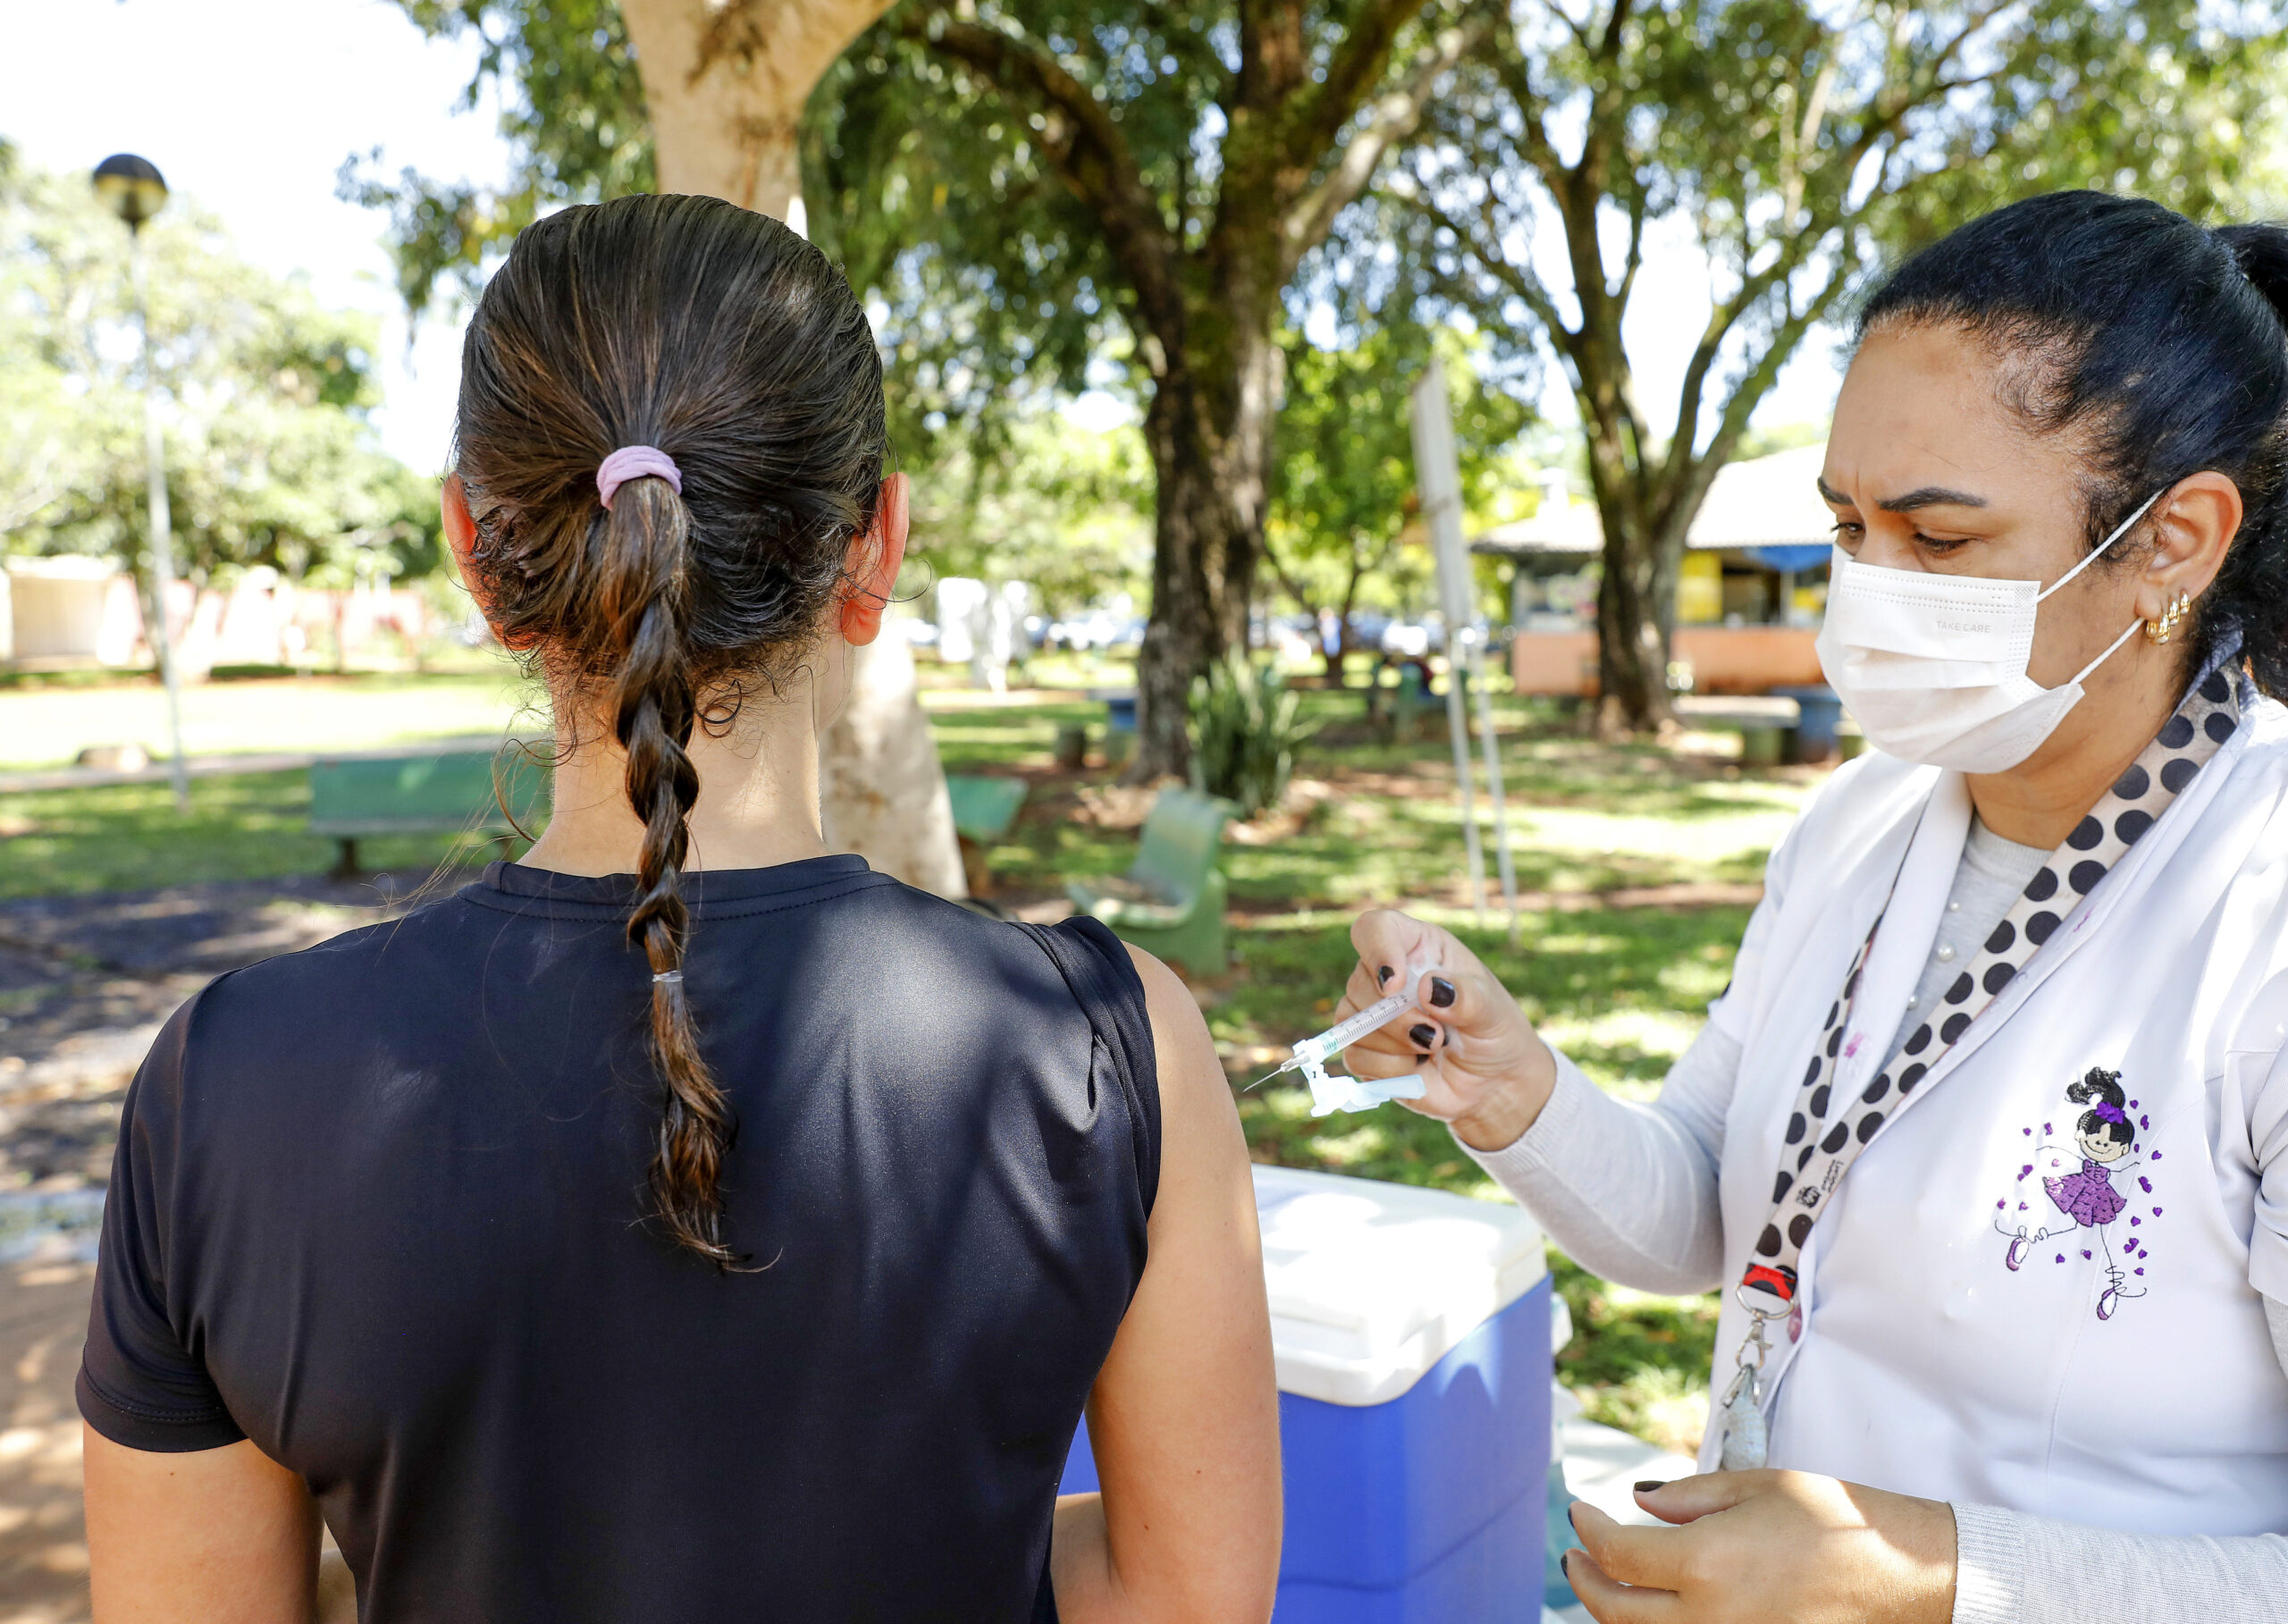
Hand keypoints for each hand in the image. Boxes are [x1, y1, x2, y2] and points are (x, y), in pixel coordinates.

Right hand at [1335, 909, 1556, 1151]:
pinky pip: (1354, 1056)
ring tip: (1433, 1049)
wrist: (1491, 1083)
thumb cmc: (1493, 1033)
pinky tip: (1415, 1066)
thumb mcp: (1493, 1012)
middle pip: (1359, 983)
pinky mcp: (1364, 1048)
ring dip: (1396, 1045)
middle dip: (1397, 1018)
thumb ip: (1468, 997)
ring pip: (1352, 1022)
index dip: (1378, 951)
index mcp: (1418, 948)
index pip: (1376, 929)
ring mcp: (1371, 1012)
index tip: (1395, 985)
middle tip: (1437, 1036)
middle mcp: (1388, 975)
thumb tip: (1429, 987)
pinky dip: (1388, 1068)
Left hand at [1563, 1470, 1956, 1623]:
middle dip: (1585, 1579)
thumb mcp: (1755, 1486)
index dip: (1587, 1531)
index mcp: (1706, 1562)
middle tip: (1576, 1555)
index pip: (1617, 1554)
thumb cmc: (1836, 1522)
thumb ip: (1687, 1497)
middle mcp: (1709, 1615)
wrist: (1899, 1574)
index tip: (1578, 1512)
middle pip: (1616, 1610)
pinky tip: (1653, 1608)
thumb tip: (1639, 1503)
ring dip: (1614, 1613)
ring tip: (1607, 1583)